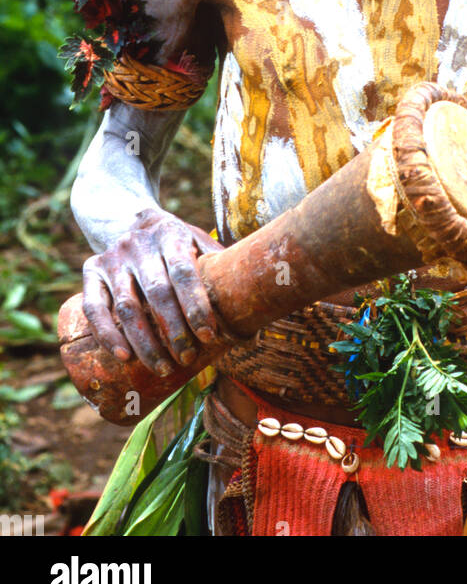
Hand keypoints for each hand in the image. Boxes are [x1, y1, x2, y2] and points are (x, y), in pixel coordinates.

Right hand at [81, 208, 222, 374]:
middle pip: (157, 292)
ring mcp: (113, 257)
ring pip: (127, 305)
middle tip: (187, 358)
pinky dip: (107, 334)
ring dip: (144, 341)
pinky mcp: (90, 270)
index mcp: (172, 235)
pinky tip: (123, 357)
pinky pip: (94, 307)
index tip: (209, 336)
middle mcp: (140, 244)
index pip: (185, 273)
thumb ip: (219, 267)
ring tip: (162, 367)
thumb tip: (259, 308)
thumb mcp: (197, 241)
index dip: (197, 306)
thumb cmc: (174, 241)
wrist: (126, 216)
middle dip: (174, 329)